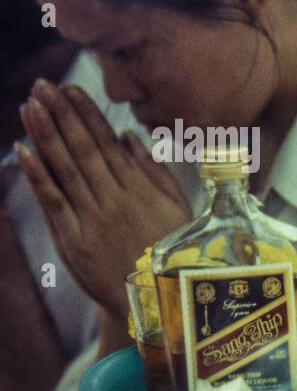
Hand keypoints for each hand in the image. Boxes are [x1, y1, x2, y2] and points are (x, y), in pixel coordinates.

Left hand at [16, 79, 189, 318]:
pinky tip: (24, 150)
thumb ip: (156, 173)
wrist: (156, 303)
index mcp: (141, 191)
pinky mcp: (74, 241)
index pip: (109, 144)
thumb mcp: (178, 211)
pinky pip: (54, 202)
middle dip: (62, 115)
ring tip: (30, 105)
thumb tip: (130, 137)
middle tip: (43, 86)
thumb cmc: (171, 256)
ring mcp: (93, 220)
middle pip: (84, 150)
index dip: (88, 115)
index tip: (72, 89)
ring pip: (66, 169)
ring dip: (45, 135)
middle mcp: (116, 200)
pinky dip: (38, 175)